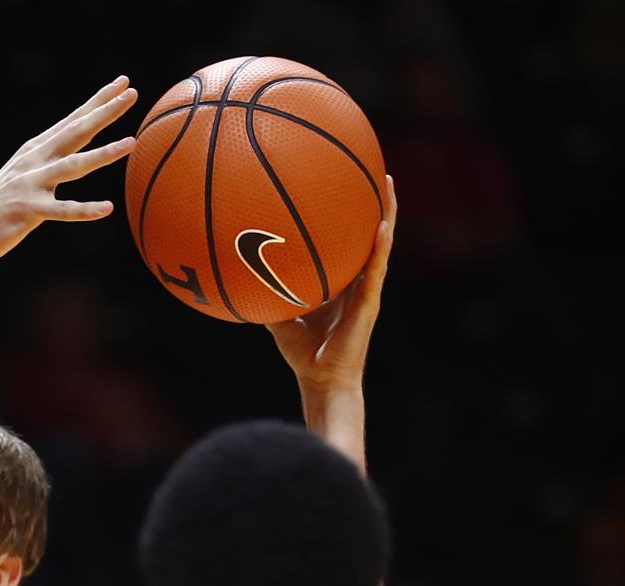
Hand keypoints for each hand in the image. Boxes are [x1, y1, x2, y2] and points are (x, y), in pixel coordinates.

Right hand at [0, 76, 138, 271]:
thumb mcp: (25, 177)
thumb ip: (49, 164)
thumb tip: (74, 153)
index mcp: (36, 150)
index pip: (73, 120)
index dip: (98, 100)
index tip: (123, 83)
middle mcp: (34, 161)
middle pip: (76, 131)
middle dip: (105, 111)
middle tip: (131, 93)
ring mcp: (31, 185)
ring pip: (73, 166)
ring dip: (103, 154)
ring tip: (131, 143)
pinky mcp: (28, 211)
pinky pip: (62, 210)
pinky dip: (85, 209)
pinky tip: (107, 208)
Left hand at [267, 174, 396, 394]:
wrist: (321, 380)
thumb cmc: (303, 353)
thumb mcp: (279, 317)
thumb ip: (265, 294)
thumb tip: (237, 275)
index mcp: (342, 281)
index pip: (349, 240)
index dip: (351, 214)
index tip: (348, 182)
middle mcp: (358, 280)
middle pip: (370, 232)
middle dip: (373, 201)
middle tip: (373, 167)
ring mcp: (367, 289)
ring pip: (381, 243)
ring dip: (387, 212)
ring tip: (387, 182)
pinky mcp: (370, 303)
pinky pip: (376, 270)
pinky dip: (381, 247)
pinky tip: (383, 225)